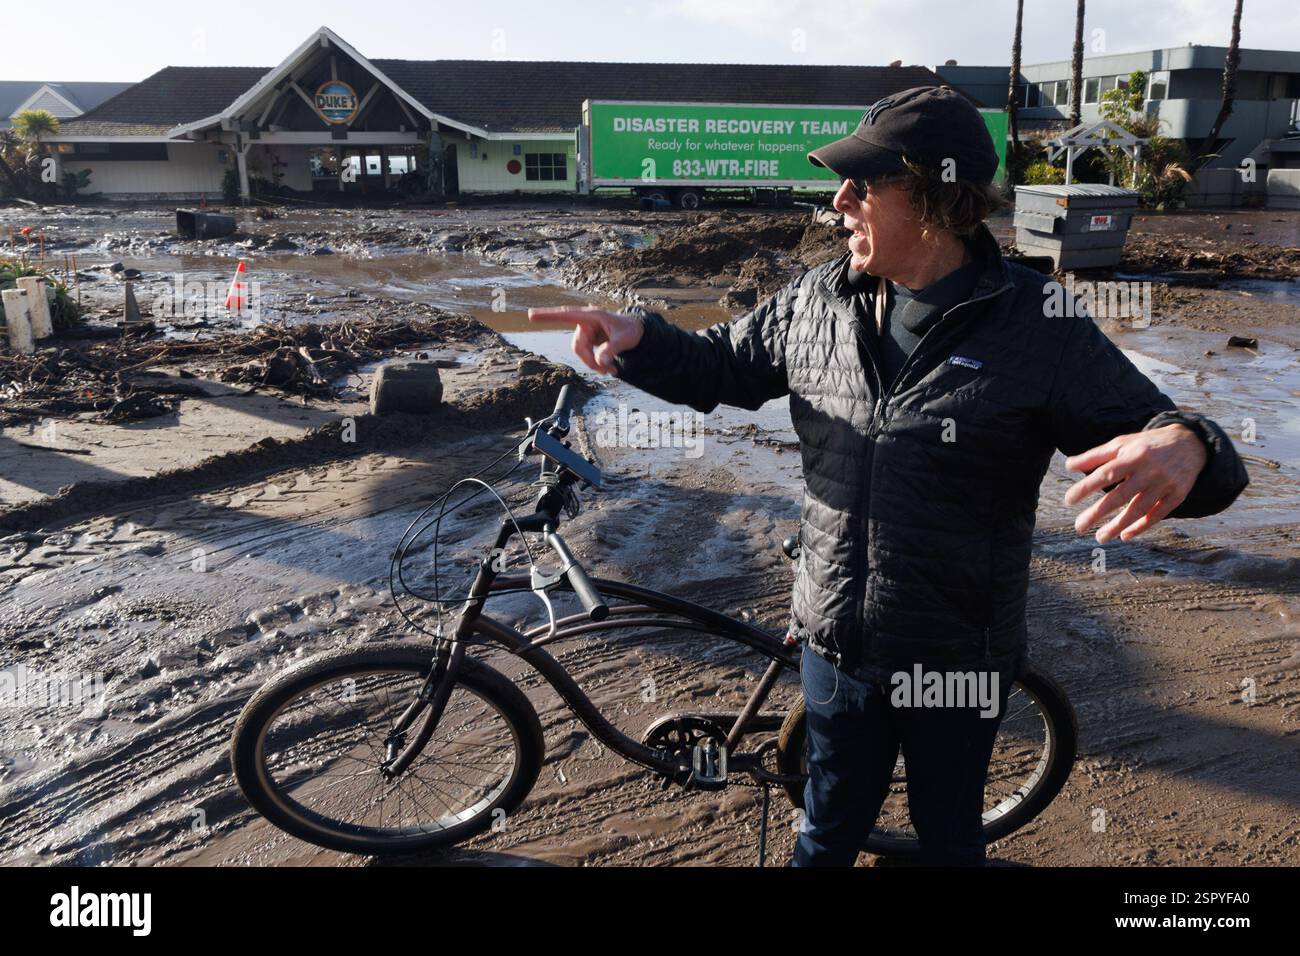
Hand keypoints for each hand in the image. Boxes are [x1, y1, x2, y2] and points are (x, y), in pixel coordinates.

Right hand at [527, 307, 644, 374]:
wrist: (637, 331)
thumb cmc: (631, 330)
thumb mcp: (624, 340)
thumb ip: (611, 350)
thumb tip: (599, 362)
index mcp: (592, 316)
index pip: (566, 315)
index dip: (548, 316)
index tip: (531, 315)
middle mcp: (586, 322)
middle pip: (577, 346)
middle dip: (589, 361)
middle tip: (606, 371)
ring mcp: (586, 332)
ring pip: (581, 353)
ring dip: (593, 364)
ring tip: (611, 370)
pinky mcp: (589, 340)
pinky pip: (586, 355)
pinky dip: (595, 363)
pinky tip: (609, 368)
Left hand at [1064, 424, 1206, 542]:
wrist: (1191, 443)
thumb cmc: (1147, 445)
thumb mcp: (1122, 443)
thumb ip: (1095, 456)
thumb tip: (1068, 465)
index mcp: (1134, 456)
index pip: (1106, 474)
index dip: (1086, 487)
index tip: (1069, 500)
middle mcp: (1150, 470)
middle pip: (1121, 495)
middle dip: (1098, 512)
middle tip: (1079, 526)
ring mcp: (1165, 484)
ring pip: (1139, 509)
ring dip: (1118, 525)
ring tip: (1100, 537)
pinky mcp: (1178, 495)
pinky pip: (1158, 515)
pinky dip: (1141, 526)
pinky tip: (1125, 535)